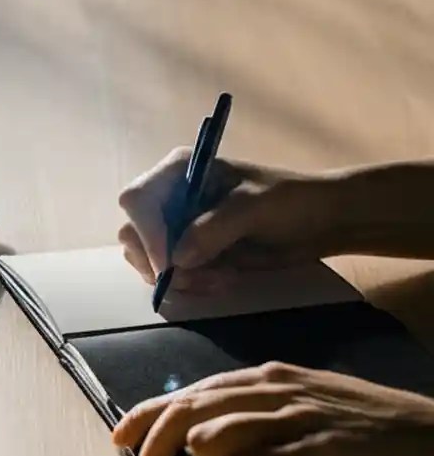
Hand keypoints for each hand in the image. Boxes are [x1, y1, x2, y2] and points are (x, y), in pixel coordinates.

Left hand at [111, 362, 433, 455]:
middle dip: (156, 436)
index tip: (120, 436)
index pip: (190, 392)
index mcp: (268, 379)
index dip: (147, 414)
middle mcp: (277, 390)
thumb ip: (252, 420)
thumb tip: (199, 441)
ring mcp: (300, 417)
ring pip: (219, 431)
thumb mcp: (300, 413)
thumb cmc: (366, 431)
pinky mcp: (325, 448)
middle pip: (193, 407)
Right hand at [117, 148, 342, 292]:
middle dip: (160, 262)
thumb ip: (213, 228)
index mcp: (179, 171)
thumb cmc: (292, 201)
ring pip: (147, 259)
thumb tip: (176, 259)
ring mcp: (177, 226)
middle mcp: (170, 197)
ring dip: (179, 277)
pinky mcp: (190, 252)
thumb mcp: (254, 207)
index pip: (137, 201)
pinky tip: (223, 278)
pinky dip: (192, 284)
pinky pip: (170, 275)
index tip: (170, 265)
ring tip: (219, 278)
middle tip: (196, 278)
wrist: (323, 222)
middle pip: (133, 233)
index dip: (147, 234)